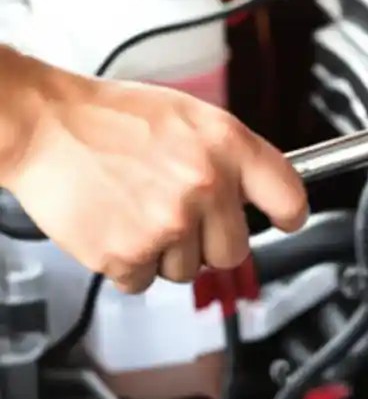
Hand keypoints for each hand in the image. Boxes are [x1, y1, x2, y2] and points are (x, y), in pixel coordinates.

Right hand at [0, 64, 307, 293]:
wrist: (46, 125)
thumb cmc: (115, 118)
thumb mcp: (193, 117)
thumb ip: (233, 156)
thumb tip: (264, 193)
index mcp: (227, 145)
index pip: (289, 197)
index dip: (289, 214)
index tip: (285, 220)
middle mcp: (204, 185)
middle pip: (235, 251)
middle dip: (209, 239)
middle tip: (179, 212)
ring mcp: (168, 223)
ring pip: (190, 270)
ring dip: (166, 251)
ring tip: (139, 209)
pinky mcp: (128, 253)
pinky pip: (145, 280)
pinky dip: (130, 262)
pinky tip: (117, 224)